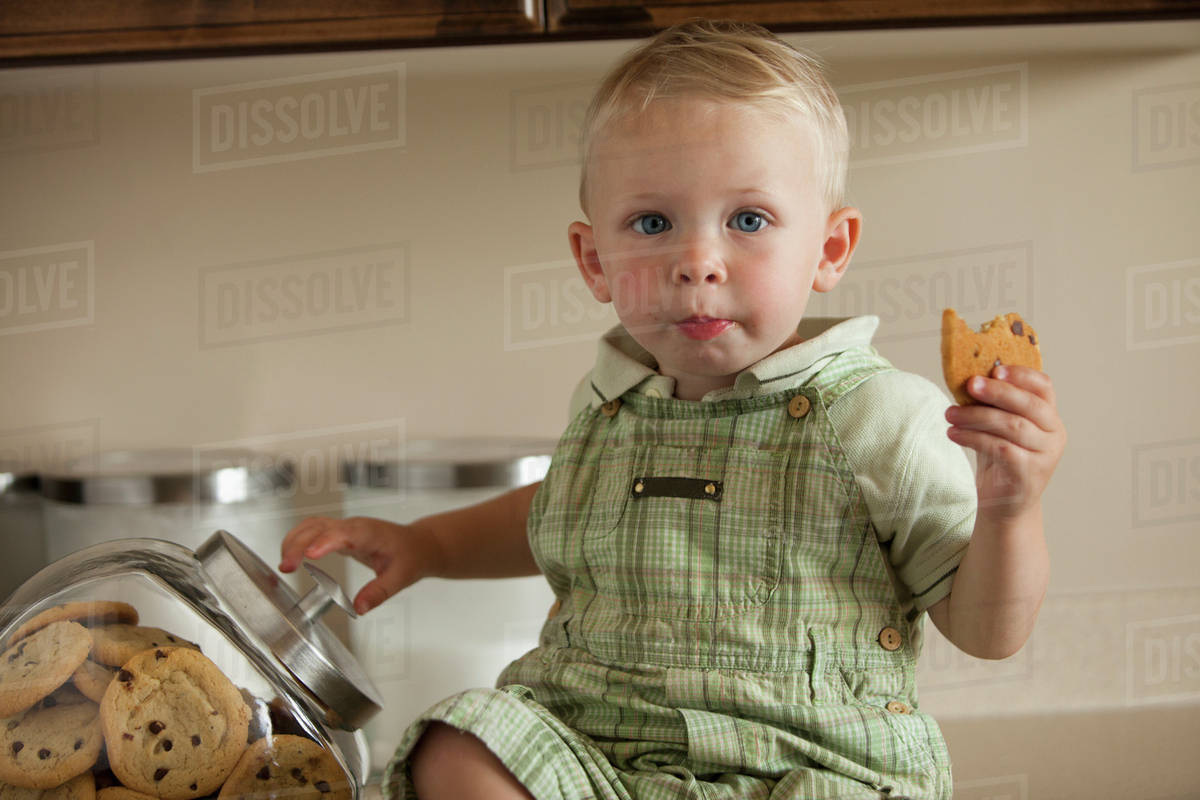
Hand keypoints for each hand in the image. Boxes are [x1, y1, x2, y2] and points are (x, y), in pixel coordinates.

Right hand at [279, 516, 439, 614]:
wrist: (418, 544)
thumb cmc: (411, 556)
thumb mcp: (401, 577)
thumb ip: (379, 592)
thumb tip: (359, 608)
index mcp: (370, 534)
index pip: (345, 534)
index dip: (326, 542)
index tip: (310, 555)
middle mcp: (354, 526)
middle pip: (320, 527)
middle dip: (300, 544)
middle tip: (286, 567)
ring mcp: (345, 527)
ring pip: (313, 525)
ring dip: (294, 540)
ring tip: (284, 564)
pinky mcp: (339, 532)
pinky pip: (314, 529)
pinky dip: (298, 539)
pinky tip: (290, 556)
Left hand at [945, 365, 1065, 520]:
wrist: (1005, 504)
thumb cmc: (1000, 458)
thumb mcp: (998, 427)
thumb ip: (993, 405)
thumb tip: (968, 377)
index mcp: (1049, 416)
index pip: (1044, 387)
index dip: (1022, 375)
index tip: (995, 369)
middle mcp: (1053, 434)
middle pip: (1029, 405)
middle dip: (997, 392)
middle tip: (969, 385)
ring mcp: (1045, 455)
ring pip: (1012, 426)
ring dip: (976, 416)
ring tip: (950, 414)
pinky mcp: (1029, 473)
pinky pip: (1001, 448)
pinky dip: (974, 438)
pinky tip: (953, 434)